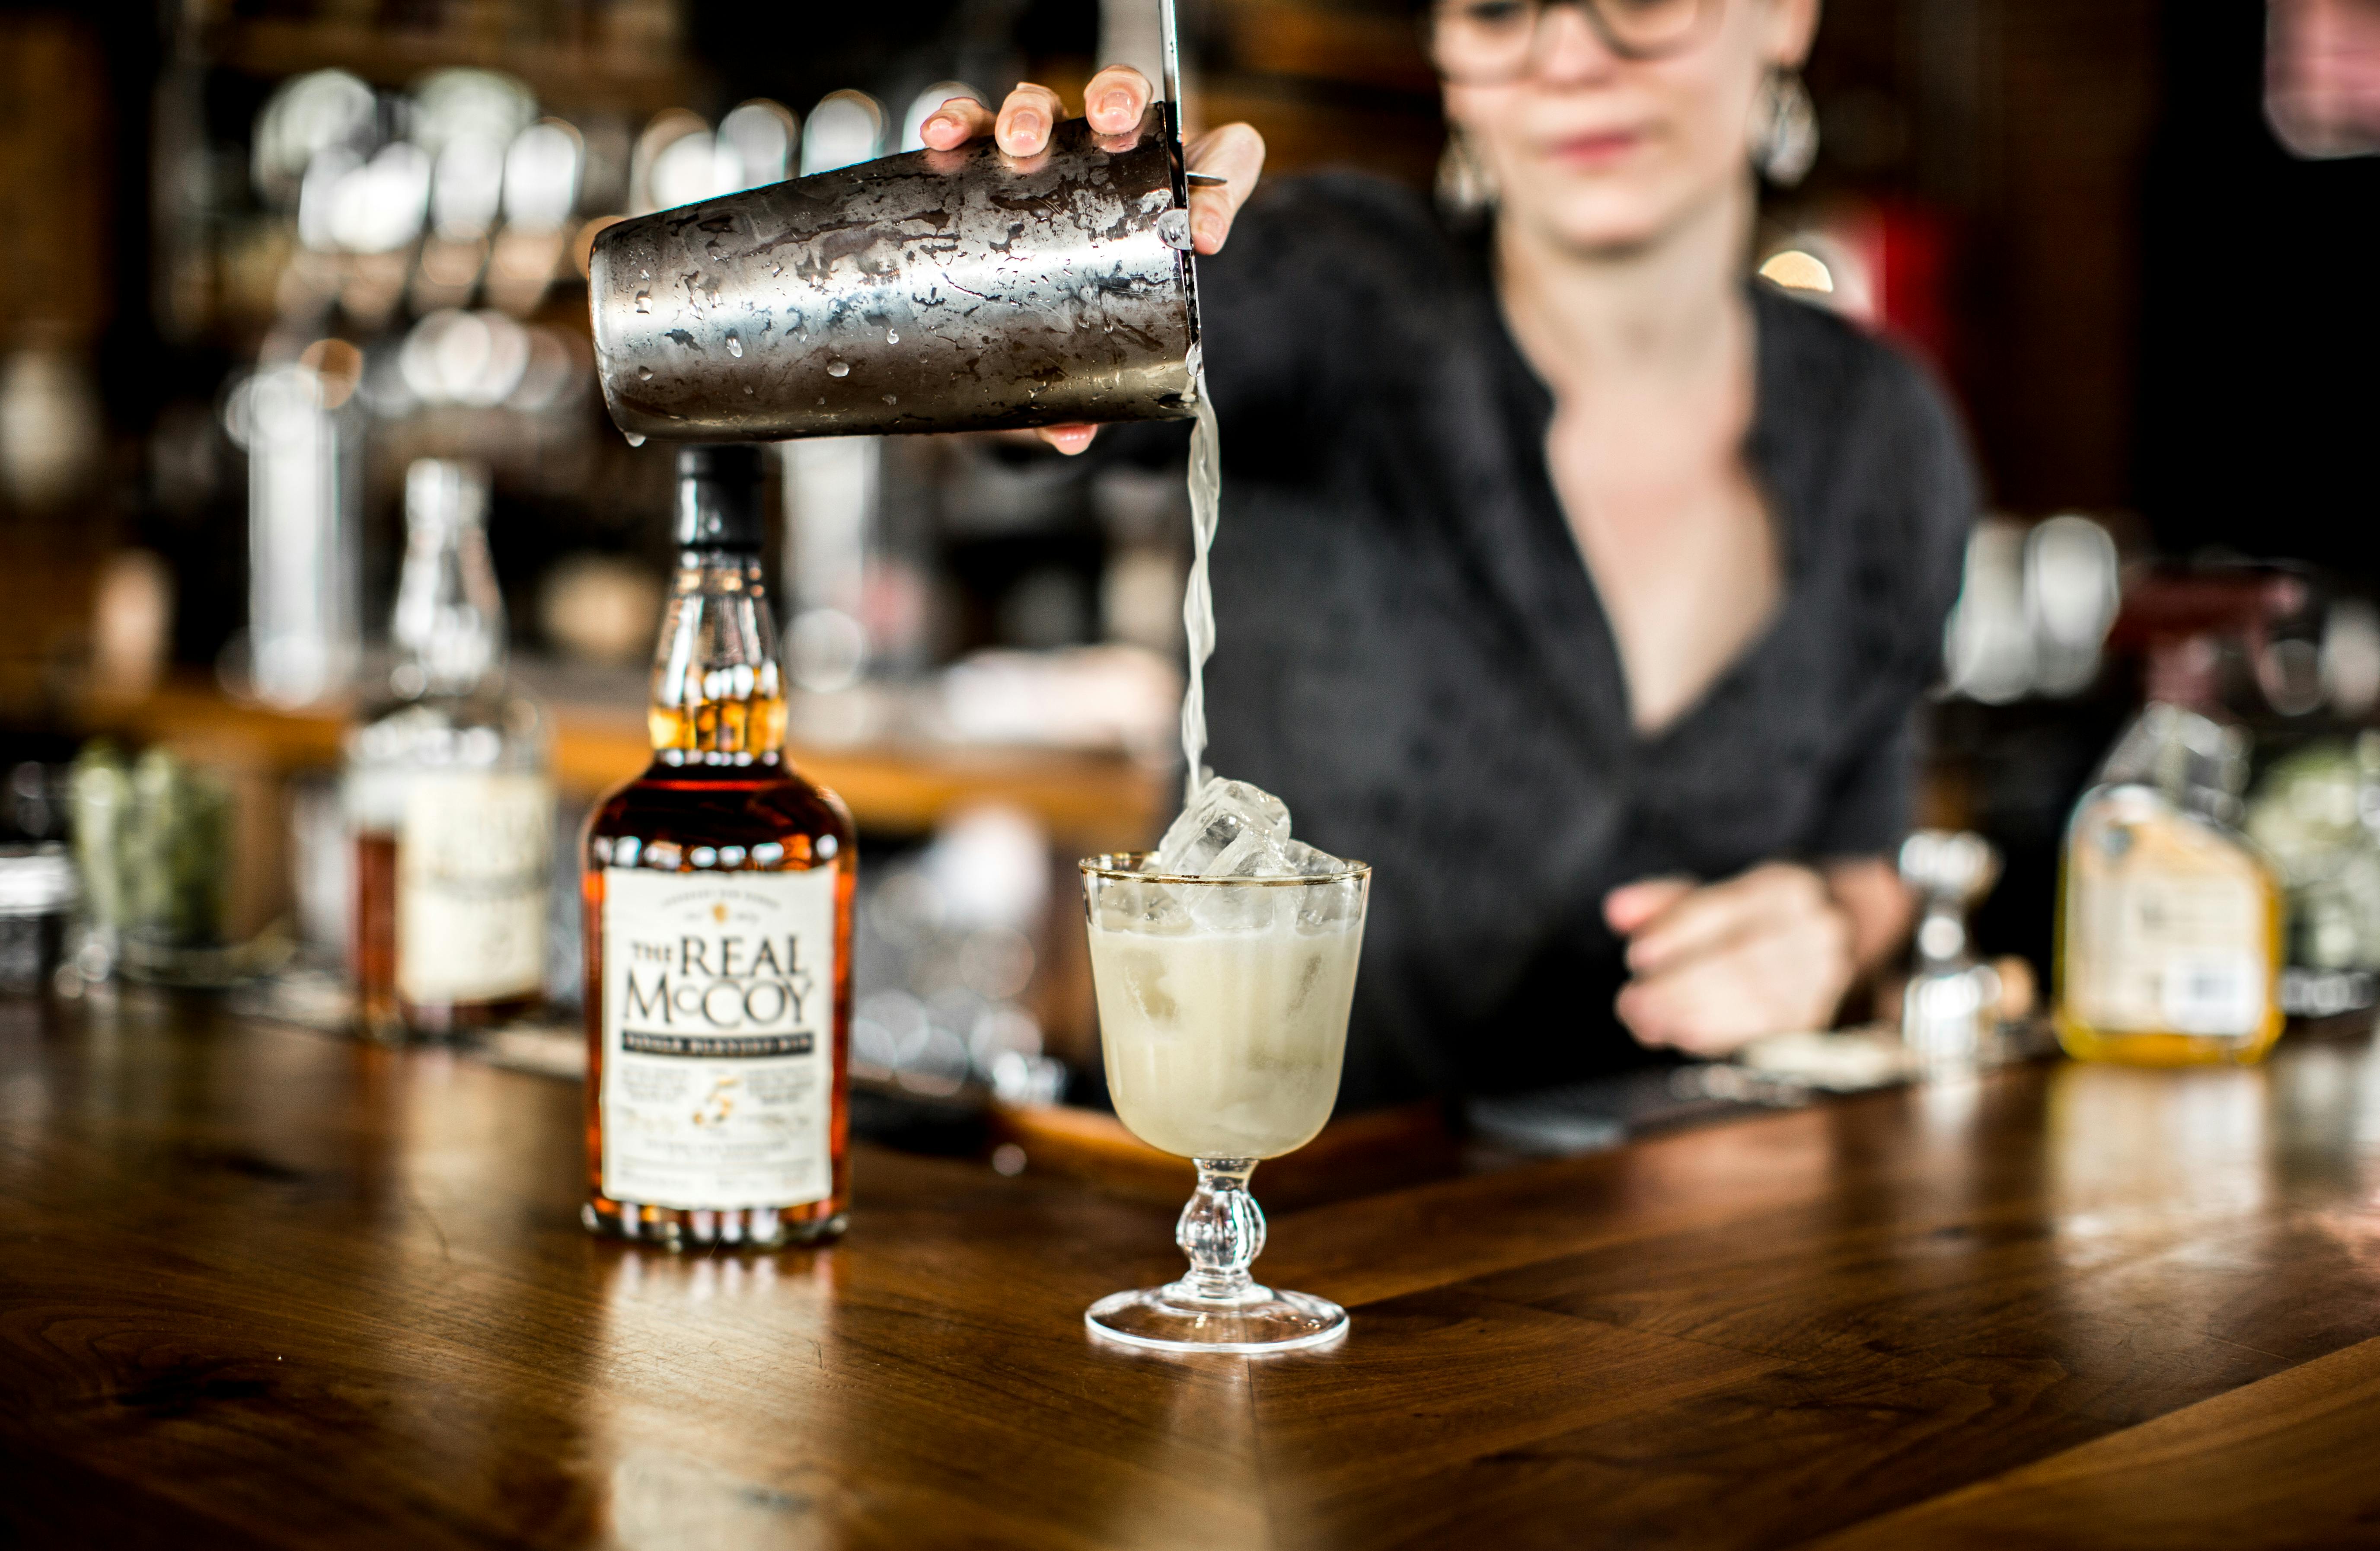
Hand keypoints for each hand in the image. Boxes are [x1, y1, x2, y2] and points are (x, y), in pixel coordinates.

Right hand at [919, 69, 1264, 455]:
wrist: (1033, 318)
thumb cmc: (1084, 325)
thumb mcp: (1097, 361)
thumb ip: (1092, 394)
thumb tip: (1071, 434)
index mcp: (1163, 194)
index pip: (1220, 157)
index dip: (1224, 181)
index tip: (1202, 235)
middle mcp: (1105, 157)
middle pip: (1122, 99)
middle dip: (1117, 99)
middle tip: (1109, 126)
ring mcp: (1044, 150)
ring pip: (1043, 104)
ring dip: (1030, 111)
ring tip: (1019, 140)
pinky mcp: (982, 156)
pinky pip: (968, 124)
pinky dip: (956, 120)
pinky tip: (943, 135)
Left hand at [1602, 863, 1857, 1058]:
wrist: (1838, 939)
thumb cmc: (1754, 919)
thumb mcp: (1715, 898)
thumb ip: (1662, 903)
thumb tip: (1616, 911)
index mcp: (1783, 889)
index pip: (1728, 908)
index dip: (1681, 932)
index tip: (1638, 955)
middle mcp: (1814, 929)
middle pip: (1743, 960)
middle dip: (1680, 987)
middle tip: (1631, 1004)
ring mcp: (1823, 978)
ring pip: (1756, 1001)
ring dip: (1692, 1017)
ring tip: (1646, 1023)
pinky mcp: (1815, 1018)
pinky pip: (1763, 1032)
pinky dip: (1716, 1036)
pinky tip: (1680, 1036)